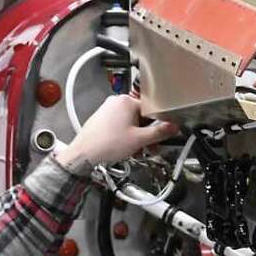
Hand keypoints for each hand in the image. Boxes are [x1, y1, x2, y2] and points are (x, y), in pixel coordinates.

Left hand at [55, 94, 176, 168]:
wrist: (84, 154)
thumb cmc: (106, 144)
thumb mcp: (139, 140)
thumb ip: (159, 133)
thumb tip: (172, 127)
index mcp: (126, 101)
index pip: (151, 109)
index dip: (159, 124)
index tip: (162, 134)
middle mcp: (116, 102)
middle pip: (141, 116)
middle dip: (147, 133)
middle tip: (150, 146)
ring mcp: (108, 110)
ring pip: (131, 122)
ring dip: (137, 136)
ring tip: (137, 150)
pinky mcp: (102, 119)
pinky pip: (120, 125)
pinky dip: (126, 135)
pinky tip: (127, 148)